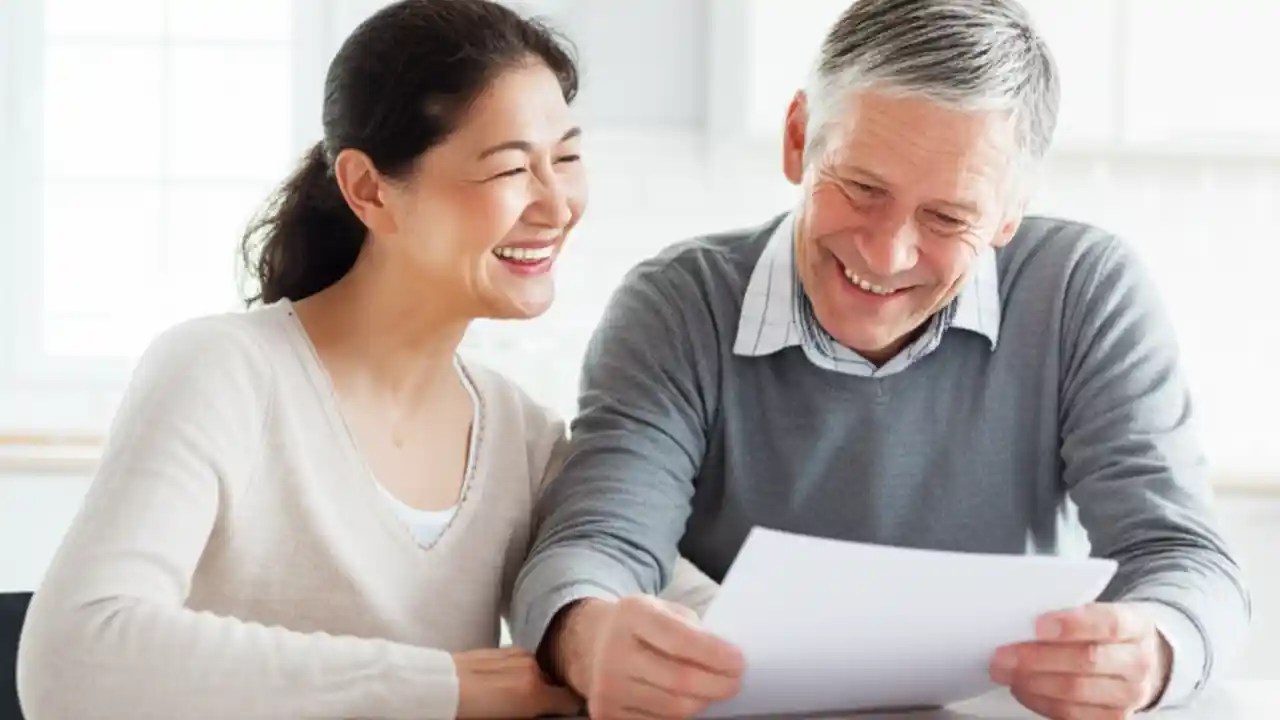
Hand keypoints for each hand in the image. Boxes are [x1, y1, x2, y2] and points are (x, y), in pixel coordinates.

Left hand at [453, 647, 581, 718]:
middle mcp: (530, 668)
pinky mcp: (503, 649)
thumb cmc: (468, 711)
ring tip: (510, 699)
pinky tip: (500, 686)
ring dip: (532, 684)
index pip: (570, 699)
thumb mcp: (510, 717)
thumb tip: (544, 713)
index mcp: (534, 692)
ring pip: (537, 672)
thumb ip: (533, 714)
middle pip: (553, 684)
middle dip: (546, 697)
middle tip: (530, 710)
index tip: (563, 713)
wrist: (436, 688)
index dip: (569, 708)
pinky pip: (522, 663)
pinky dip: (519, 673)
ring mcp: (517, 655)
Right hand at [554, 595, 744, 718]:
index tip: (739, 661)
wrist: (592, 643)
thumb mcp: (663, 610)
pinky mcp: (606, 714)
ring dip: (703, 702)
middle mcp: (614, 651)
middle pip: (679, 680)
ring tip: (714, 691)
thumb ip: (692, 629)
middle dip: (717, 684)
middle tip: (735, 682)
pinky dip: (681, 716)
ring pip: (673, 708)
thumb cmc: (640, 627)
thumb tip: (726, 660)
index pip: (678, 639)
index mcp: (632, 614)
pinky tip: (689, 702)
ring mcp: (607, 687)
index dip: (713, 654)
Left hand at [989, 603, 1172, 718]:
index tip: (1038, 624)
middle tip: (1002, 654)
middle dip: (1037, 658)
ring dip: (1031, 681)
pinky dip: (1039, 701)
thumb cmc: (1106, 631)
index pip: (1108, 624)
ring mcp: (1129, 695)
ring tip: (1004, 671)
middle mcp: (1138, 663)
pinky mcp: (1113, 718)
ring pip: (1075, 690)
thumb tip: (1021, 617)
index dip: (1073, 624)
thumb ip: (1069, 610)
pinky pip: (1071, 714)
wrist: (1139, 661)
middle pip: (1086, 660)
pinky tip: (1021, 687)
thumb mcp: (1099, 610)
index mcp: (1136, 625)